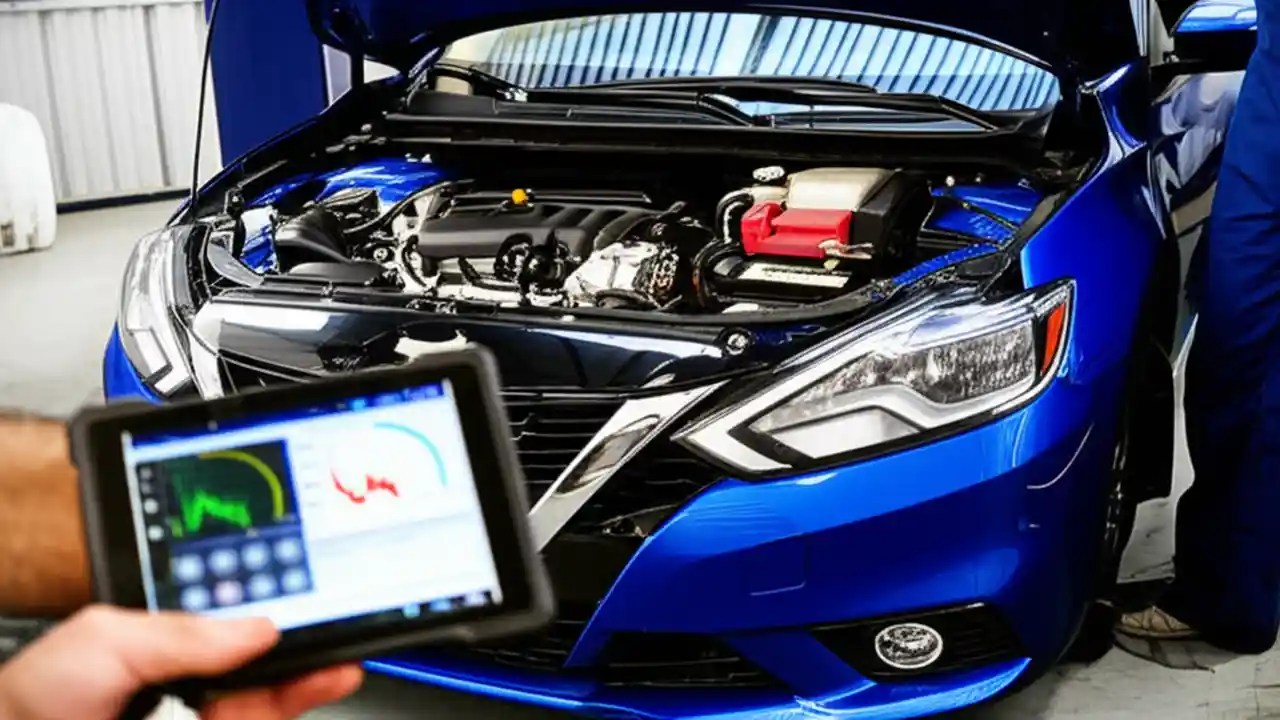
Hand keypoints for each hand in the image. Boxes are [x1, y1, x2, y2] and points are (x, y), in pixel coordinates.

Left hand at [0, 605, 362, 719]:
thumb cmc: (39, 696)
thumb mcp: (107, 640)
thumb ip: (183, 632)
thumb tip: (259, 626)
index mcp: (166, 642)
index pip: (236, 617)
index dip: (279, 606)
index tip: (314, 596)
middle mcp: (190, 680)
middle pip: (266, 657)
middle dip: (308, 640)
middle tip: (343, 625)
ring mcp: (203, 713)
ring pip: (273, 693)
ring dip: (312, 673)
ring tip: (340, 658)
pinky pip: (264, 718)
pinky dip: (298, 700)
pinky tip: (320, 682)